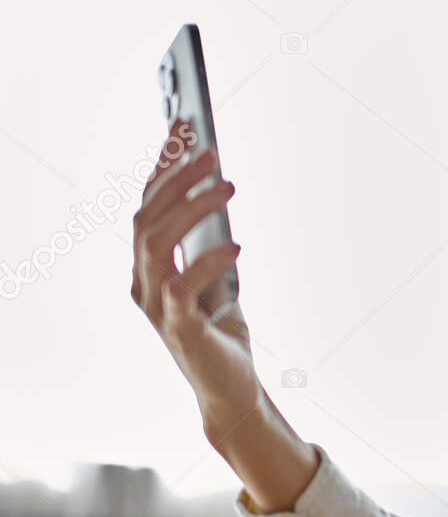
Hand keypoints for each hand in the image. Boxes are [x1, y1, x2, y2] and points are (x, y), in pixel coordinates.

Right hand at [131, 118, 261, 435]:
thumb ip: (209, 243)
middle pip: (147, 217)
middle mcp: (143, 283)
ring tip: (228, 186)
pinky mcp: (179, 328)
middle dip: (177, 178)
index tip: (183, 126)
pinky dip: (207, 260)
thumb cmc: (222, 333)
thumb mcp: (217, 279)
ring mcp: (156, 307)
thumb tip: (219, 193)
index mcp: (148, 268)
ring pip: (157, 243)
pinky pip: (183, 286)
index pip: (148, 205)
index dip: (163, 165)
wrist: (230, 390)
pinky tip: (235, 244)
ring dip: (192, 208)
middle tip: (212, 151)